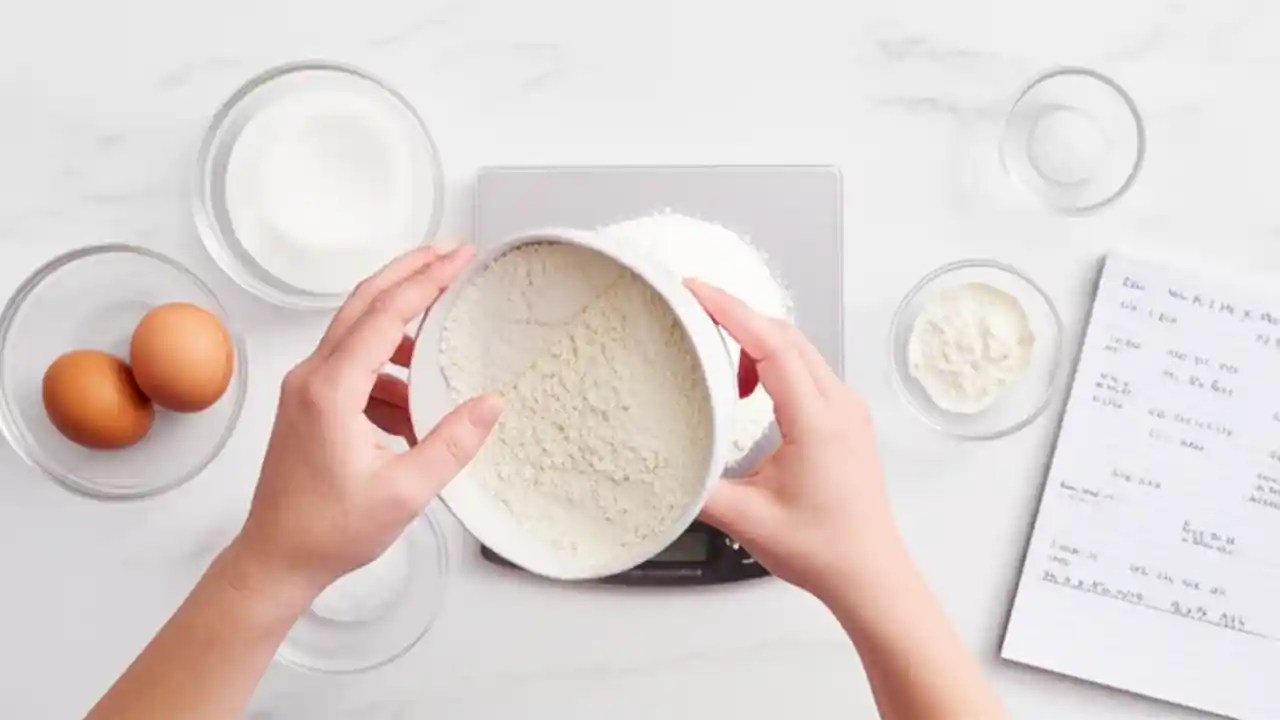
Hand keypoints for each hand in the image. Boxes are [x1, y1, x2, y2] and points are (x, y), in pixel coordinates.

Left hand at [233, 244, 502, 597]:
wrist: (275, 559)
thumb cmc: (328, 531)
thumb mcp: (405, 492)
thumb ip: (452, 443)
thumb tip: (491, 403)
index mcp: (331, 390)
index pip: (385, 314)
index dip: (426, 280)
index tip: (459, 257)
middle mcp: (312, 378)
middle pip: (363, 303)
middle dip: (410, 274)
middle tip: (451, 253)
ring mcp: (306, 389)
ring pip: (357, 333)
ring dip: (401, 328)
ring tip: (442, 337)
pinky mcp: (309, 405)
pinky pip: (352, 366)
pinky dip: (388, 370)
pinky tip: (414, 403)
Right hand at [687, 280, 899, 603]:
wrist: (869, 573)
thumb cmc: (823, 548)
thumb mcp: (746, 520)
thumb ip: (697, 488)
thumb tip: (660, 463)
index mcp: (818, 421)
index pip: (772, 345)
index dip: (731, 312)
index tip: (697, 292)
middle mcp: (840, 406)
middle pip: (785, 335)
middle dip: (737, 317)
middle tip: (694, 311)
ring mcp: (847, 409)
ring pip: (798, 349)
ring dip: (756, 345)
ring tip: (718, 366)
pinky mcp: (846, 419)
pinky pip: (808, 370)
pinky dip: (773, 364)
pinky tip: (749, 392)